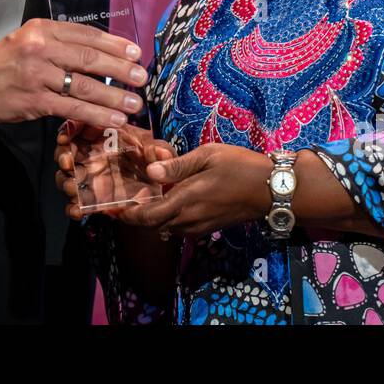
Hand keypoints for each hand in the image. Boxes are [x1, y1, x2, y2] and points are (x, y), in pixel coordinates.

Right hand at [0, 18, 146, 125]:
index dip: (114, 44)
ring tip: (135, 103)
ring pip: (85, 85)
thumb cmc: (4, 63)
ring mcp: (37, 74)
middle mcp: (40, 47)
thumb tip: (101, 54)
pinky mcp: (35, 100)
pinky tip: (114, 120)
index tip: (135, 53)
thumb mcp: (28, 40)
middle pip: (89, 57)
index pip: (86, 34)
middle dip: (120, 69)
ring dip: (114, 96)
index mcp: (42, 29)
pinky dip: (97, 115)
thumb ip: (59, 43)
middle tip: (142, 78)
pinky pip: (73, 107)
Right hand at [54, 120, 174, 219]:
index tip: (67, 136)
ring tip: (73, 187)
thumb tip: (161, 154)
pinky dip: (73, 208)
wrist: (157, 189)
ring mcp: (88, 177)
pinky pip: (76, 203)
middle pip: (66, 152)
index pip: (79, 127)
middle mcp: (90, 155)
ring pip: (66, 177)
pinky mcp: (91, 199)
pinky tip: (78, 211)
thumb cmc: (155, 161)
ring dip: (65, 182)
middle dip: (62, 156)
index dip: (69, 129)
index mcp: (102, 135)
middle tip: (67, 162)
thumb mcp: (161, 152)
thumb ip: (161, 151)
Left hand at [114, 143, 271, 236]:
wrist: (272, 189)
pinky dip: (167, 218)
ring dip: (152, 217)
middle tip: (122, 201)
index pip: (147, 216)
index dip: (127, 215)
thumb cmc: (240, 166)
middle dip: (136, 216)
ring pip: (166, 227)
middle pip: (153, 225)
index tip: (111, 208)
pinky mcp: (208, 227)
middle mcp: (189, 219)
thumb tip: (150, 172)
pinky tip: (167, 201)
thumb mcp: (207, 156)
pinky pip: (180, 227)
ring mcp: (199, 226)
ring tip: (142, 199)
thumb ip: (177, 166)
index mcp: (185, 200)